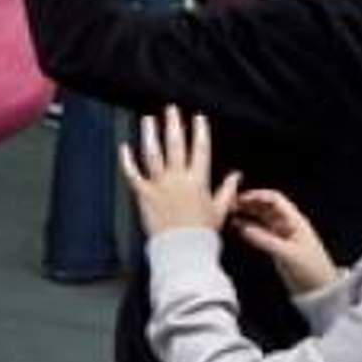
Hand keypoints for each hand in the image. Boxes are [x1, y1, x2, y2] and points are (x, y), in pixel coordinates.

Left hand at [119, 106, 241, 235]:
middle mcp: (178, 179)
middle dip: (173, 125)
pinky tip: (124, 147)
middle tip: (170, 109)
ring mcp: (159, 185)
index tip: (198, 118)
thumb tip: (237, 175)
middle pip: (175, 145)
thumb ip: (227, 190)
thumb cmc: (202, 234)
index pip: (200, 150)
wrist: (183, 251)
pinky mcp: (143, 194)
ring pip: (153, 154)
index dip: (199, 132)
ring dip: (150, 135)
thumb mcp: (220, 211)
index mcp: (198, 181)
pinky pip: (132, 173)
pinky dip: (127, 160)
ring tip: (148, 120)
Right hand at [231, 189, 339, 295]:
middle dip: (249, 203)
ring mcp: (281, 234)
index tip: (241, 198)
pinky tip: (237, 226)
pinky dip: (248, 227)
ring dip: (247, 213)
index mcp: (295, 221)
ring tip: (230, 213)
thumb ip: (265, 241)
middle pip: (266, 206)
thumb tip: (243, 228)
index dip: (258, 196)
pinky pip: (260, 231)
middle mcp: (287, 224)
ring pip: (261, 217)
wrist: (320, 289)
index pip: (275, 199)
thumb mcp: (288, 254)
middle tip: (230, 205)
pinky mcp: (276, 245)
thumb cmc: (311, 269)